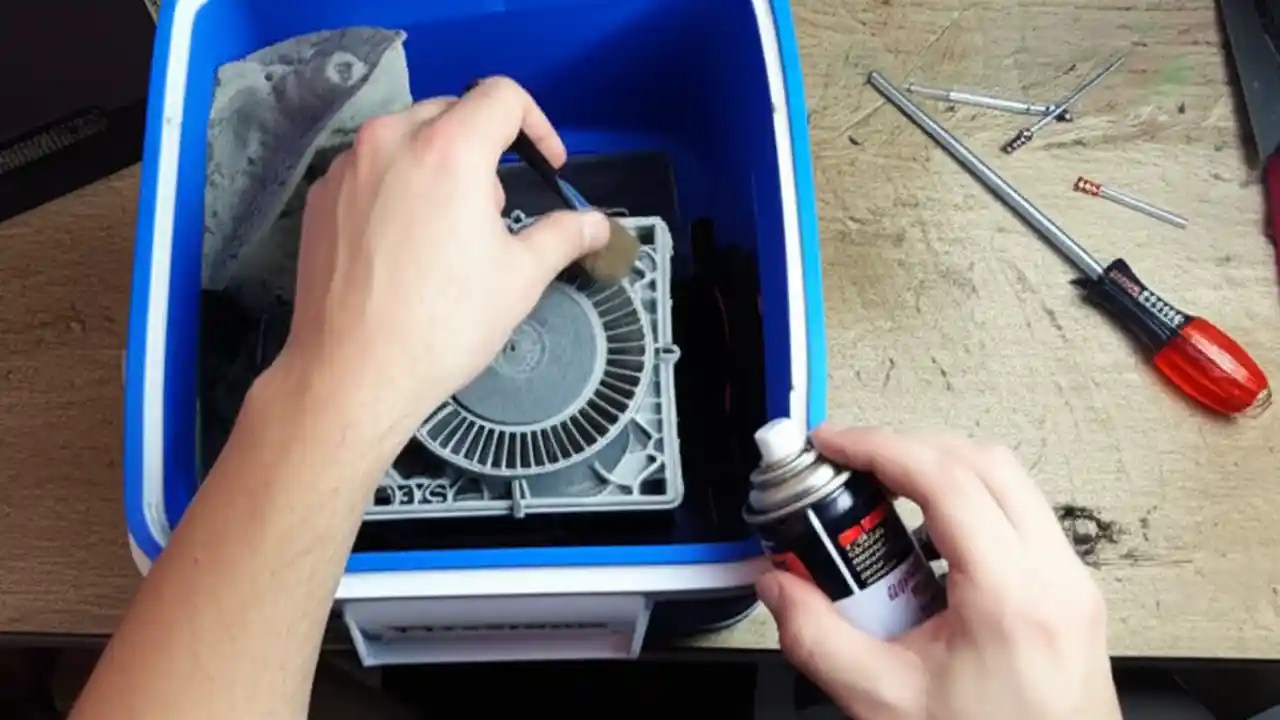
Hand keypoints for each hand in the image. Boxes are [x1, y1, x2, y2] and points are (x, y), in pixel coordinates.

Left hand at [270, 77, 610, 449]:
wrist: (353, 374)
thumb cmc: (440, 326)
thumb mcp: (520, 278)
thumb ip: (563, 236)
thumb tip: (594, 225)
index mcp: (448, 150)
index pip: (502, 96)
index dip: (537, 124)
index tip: (546, 162)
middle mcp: (390, 142)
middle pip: (452, 111)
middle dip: (486, 147)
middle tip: (498, 206)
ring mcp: (347, 168)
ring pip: (406, 138)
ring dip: (439, 164)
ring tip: (450, 228)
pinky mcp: (321, 197)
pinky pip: (369, 169)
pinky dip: (397, 186)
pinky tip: (407, 242)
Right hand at [756, 426, 1120, 719]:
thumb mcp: (884, 704)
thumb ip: (817, 638)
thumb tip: (778, 586)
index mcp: (1012, 598)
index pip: (946, 481)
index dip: (880, 447)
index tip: (832, 446)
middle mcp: (1057, 578)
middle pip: (983, 463)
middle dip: (909, 448)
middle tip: (850, 464)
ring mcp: (1073, 584)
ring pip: (1009, 484)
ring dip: (942, 474)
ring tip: (883, 500)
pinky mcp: (1073, 595)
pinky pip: (1022, 519)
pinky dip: (971, 507)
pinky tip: (928, 543)